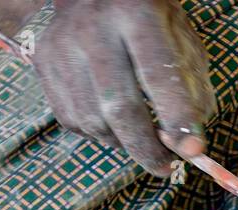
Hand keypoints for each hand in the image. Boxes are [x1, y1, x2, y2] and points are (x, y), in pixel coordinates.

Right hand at [31, 0, 215, 175]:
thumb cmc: (145, 20)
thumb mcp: (178, 37)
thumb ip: (192, 86)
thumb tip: (188, 144)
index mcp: (135, 13)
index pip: (158, 74)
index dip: (177, 118)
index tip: (192, 151)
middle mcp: (93, 29)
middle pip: (117, 106)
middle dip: (145, 147)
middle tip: (163, 167)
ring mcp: (63, 47)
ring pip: (92, 120)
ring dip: (121, 142)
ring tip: (138, 140)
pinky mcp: (45, 64)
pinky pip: (73, 120)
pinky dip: (98, 133)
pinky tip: (111, 122)